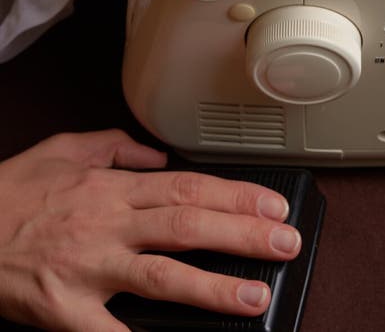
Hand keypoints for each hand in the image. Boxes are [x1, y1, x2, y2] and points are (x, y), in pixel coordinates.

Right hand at [0, 130, 300, 330]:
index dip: (235, 195)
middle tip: (284, 242)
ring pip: (161, 275)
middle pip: (186, 226)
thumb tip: (160, 154)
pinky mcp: (67, 310)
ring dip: (213, 286)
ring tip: (255, 295)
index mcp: (112, 188)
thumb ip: (118, 147)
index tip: (271, 204)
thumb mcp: (66, 148)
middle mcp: (107, 224)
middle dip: (242, 233)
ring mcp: (89, 268)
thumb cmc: (15, 192)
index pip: (187, 187)